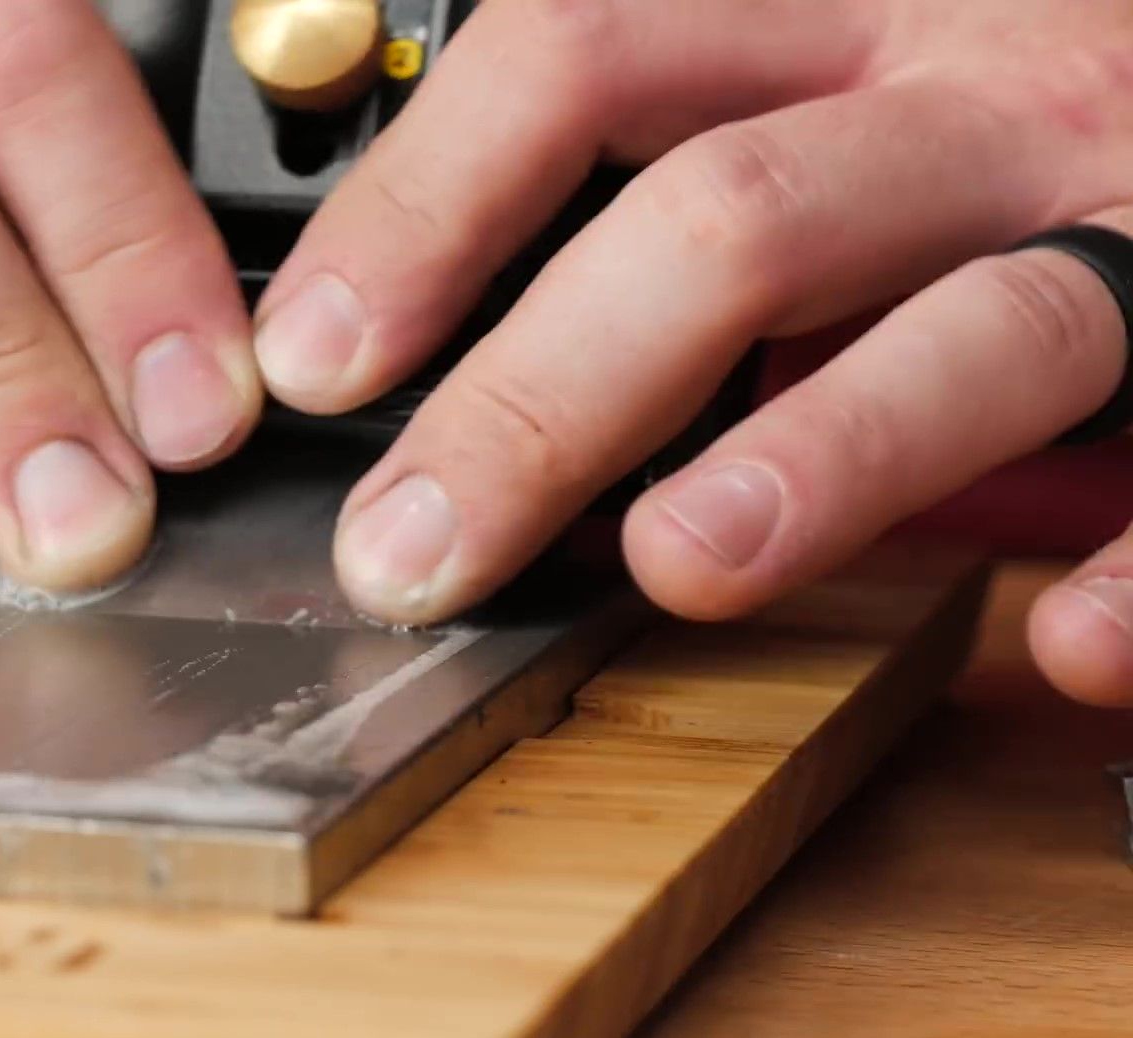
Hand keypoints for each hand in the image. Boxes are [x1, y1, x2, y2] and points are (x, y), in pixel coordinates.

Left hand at [257, 0, 1132, 702]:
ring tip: (678, 565)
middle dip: (546, 397)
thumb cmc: (992, 130)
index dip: (426, 205)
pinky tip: (1061, 643)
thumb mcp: (826, 99)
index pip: (587, 46)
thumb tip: (428, 336)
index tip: (312, 356)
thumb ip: (671, 195)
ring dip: (824, 459)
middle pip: (737, 215)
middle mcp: (982, 94)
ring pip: (982, 327)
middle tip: (410, 551)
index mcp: (846, 19)